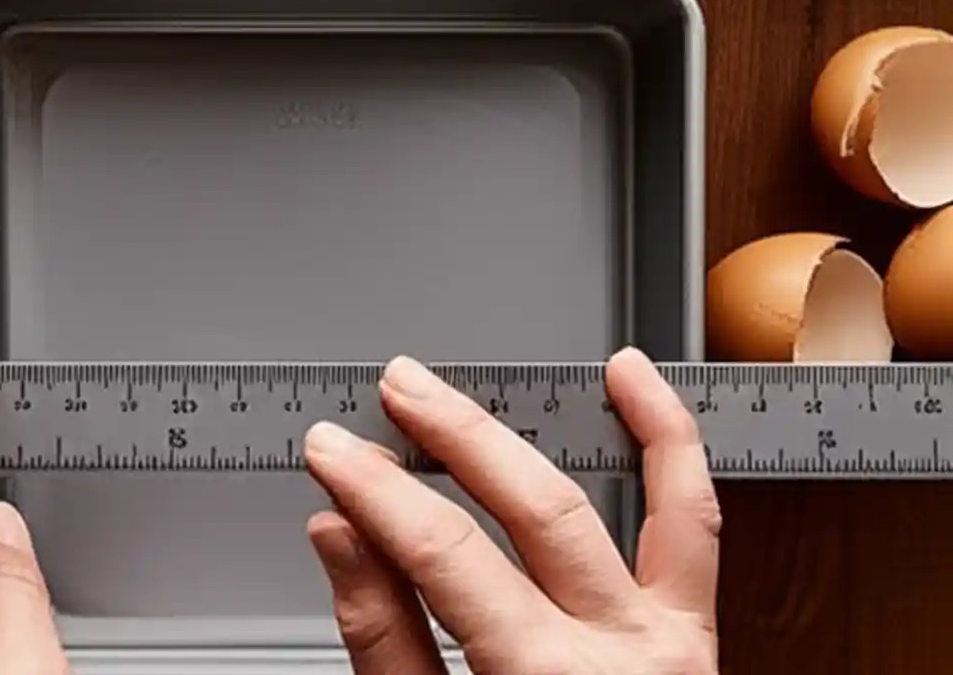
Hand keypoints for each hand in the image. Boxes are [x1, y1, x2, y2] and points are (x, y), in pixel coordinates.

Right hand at [304, 348, 719, 673]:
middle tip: (389, 396)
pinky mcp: (693, 625)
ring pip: (597, 498)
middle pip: (526, 510)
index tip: (331, 452)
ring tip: (453, 386)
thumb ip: (386, 640)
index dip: (378, 492)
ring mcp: (667, 634)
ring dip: (520, 429)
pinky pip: (692, 517)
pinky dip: (667, 436)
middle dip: (448, 439)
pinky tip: (628, 376)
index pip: (446, 557)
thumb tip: (341, 536)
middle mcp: (620, 654)